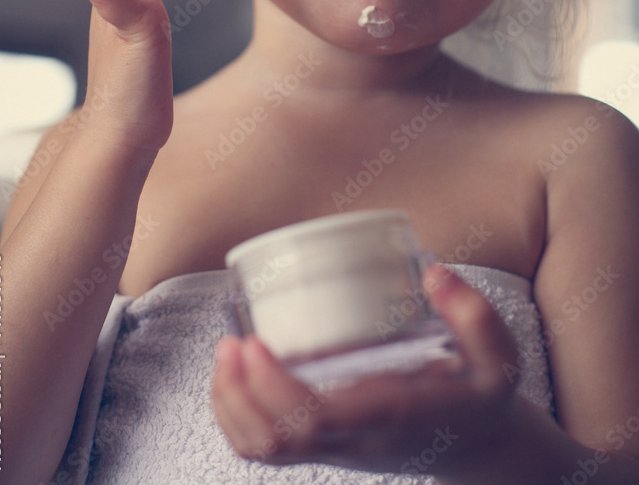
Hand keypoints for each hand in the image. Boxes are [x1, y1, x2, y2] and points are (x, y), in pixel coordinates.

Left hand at [212, 265, 518, 477]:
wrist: (479, 448)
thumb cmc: (481, 393)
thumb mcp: (498, 355)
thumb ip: (474, 313)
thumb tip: (434, 273)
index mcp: (392, 415)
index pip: (319, 419)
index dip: (274, 388)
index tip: (254, 343)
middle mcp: (357, 439)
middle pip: (279, 439)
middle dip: (240, 394)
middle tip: (230, 341)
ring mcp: (339, 448)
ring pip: (266, 450)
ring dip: (232, 406)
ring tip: (224, 353)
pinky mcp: (327, 446)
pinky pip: (267, 449)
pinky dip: (237, 417)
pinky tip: (233, 376)